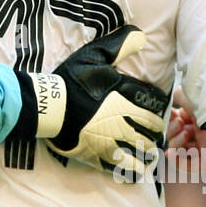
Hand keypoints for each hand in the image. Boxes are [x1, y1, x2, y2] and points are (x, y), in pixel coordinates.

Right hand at [45, 25, 168, 180]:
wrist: (46, 105)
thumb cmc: (71, 80)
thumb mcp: (94, 56)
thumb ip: (120, 46)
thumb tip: (141, 35)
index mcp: (125, 99)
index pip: (155, 109)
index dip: (159, 113)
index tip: (156, 114)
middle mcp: (123, 122)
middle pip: (152, 133)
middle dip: (156, 134)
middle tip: (153, 134)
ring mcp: (111, 141)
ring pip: (142, 153)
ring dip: (149, 154)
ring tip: (148, 153)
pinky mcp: (98, 156)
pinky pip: (123, 169)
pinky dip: (134, 171)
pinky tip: (137, 171)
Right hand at [164, 86, 205, 156]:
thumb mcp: (190, 96)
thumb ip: (176, 96)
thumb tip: (168, 100)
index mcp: (199, 118)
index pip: (177, 123)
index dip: (170, 120)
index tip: (171, 114)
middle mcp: (201, 133)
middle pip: (176, 137)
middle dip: (172, 129)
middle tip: (180, 123)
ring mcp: (204, 148)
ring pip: (179, 151)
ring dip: (175, 142)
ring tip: (186, 133)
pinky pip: (185, 165)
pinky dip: (175, 159)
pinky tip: (171, 152)